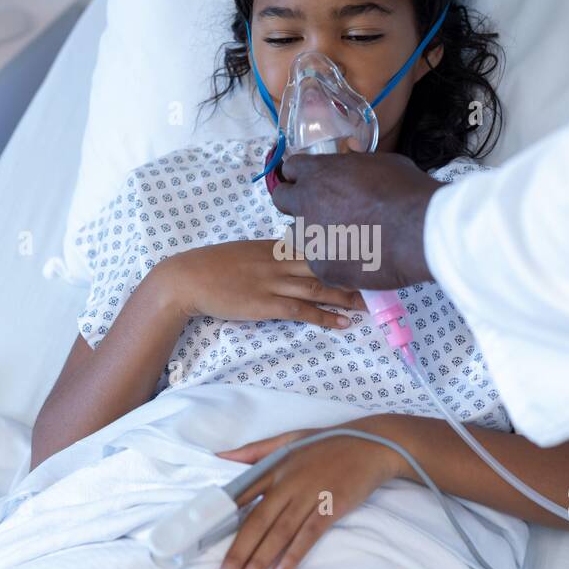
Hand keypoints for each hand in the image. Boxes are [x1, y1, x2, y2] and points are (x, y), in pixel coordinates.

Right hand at [154, 239, 365, 329]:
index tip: (367, 254)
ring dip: (346, 296)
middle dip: (353, 272)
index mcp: (274, 246)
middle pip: (324, 264)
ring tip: (370, 305)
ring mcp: (272, 282)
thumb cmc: (214, 266)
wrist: (187, 278)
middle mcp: (278, 260)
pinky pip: (301, 310)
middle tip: (381, 279)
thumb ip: (272, 254)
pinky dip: (325, 317)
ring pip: (318, 287)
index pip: (316, 245)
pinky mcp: (265, 304)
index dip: (343, 251)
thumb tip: (294, 257)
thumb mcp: (247, 252)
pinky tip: (343, 323)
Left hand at [213, 422, 398, 568]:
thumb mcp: (288, 439)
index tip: (203, 545)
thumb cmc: (327, 443)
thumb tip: (218, 456)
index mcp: (273, 467)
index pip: (241, 497)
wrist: (371, 444)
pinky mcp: (331, 506)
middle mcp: (287, 482)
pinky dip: (293, 555)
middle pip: (256, 523)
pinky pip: (308, 535)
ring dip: (259, 562)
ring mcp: (310, 495)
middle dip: (237, 556)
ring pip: (278, 534)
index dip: (221, 523)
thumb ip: (253, 451)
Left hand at [270, 152, 444, 289]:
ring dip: (316, 235)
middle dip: (296, 203)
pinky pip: (322, 264)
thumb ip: (353, 166)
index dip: (301, 176)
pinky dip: (337, 263)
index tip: (311, 182)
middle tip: (318, 210)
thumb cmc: (406, 192)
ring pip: (300, 235)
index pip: (291, 168)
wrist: (419, 231)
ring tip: (346, 239)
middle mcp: (306, 203)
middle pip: (282, 200)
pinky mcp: (322, 268)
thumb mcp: (379, 164)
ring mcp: (311, 238)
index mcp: (318, 173)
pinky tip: (359, 260)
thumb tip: (350, 164)